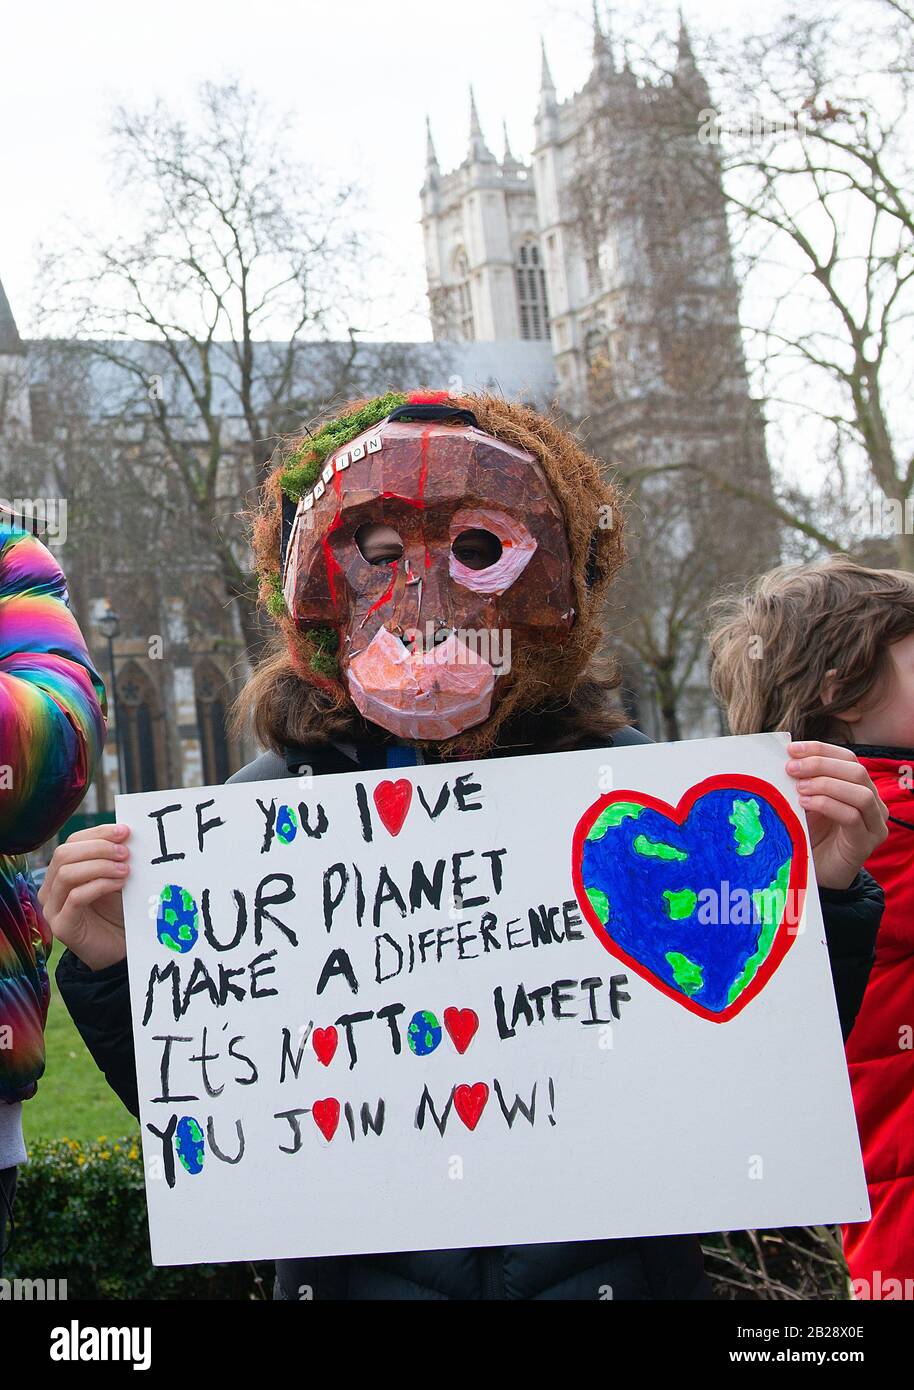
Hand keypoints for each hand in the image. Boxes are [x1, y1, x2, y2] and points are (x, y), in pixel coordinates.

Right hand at [39, 823, 129, 970]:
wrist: (120, 949)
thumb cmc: (118, 912)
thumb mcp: (117, 879)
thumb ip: (115, 858)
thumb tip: (126, 833)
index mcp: (62, 872)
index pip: (72, 842)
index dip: (98, 833)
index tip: (125, 831)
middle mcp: (51, 889)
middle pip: (64, 854)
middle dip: (98, 848)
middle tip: (125, 852)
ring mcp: (52, 908)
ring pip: (66, 874)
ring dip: (99, 866)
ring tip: (125, 870)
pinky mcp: (62, 926)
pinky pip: (75, 897)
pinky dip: (99, 885)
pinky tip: (120, 884)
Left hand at [786, 741, 887, 889]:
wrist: (819, 874)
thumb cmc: (812, 835)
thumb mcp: (806, 802)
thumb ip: (804, 781)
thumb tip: (788, 758)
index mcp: (860, 787)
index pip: (848, 757)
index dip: (820, 749)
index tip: (792, 749)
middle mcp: (874, 802)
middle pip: (856, 770)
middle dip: (821, 764)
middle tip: (792, 769)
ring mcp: (874, 823)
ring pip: (860, 792)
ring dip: (826, 785)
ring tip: (799, 788)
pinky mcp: (866, 842)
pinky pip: (852, 817)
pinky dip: (827, 805)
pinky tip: (806, 804)